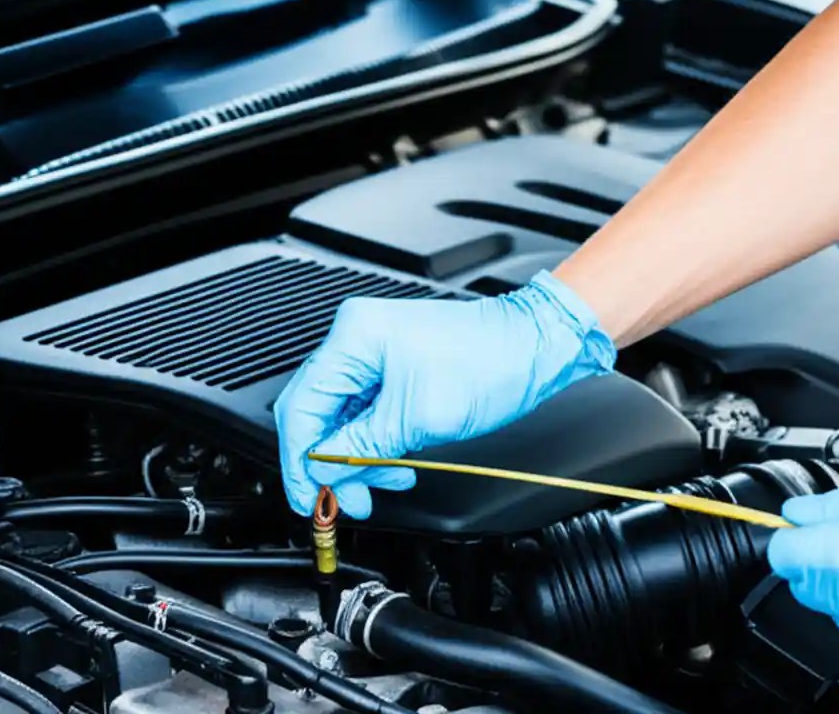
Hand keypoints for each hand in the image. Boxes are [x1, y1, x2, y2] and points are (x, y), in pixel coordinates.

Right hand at [274, 271, 614, 518]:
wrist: (537, 346)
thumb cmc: (492, 364)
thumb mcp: (416, 420)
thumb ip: (361, 448)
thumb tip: (327, 471)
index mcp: (353, 338)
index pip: (302, 408)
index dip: (301, 461)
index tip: (309, 497)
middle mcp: (358, 337)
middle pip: (320, 413)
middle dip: (333, 464)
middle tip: (348, 501)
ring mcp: (377, 349)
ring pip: (346, 416)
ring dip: (358, 457)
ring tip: (382, 483)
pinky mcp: (396, 363)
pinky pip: (370, 409)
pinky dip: (377, 442)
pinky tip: (393, 463)